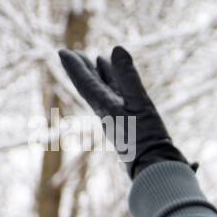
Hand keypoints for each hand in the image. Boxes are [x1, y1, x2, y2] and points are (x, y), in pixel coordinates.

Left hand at [57, 46, 187, 177]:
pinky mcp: (130, 124)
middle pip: (92, 86)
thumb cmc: (145, 138)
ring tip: (99, 61)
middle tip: (75, 54)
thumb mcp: (139, 103)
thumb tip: (117, 49)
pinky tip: (121, 87)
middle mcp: (108, 112)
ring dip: (102, 75)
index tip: (62, 52)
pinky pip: (119, 100)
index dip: (74, 67)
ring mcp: (119, 119)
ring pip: (106, 92)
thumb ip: (128, 77)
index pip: (85, 82)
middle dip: (85, 69)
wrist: (155, 167)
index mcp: (104, 107)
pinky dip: (117, 87)